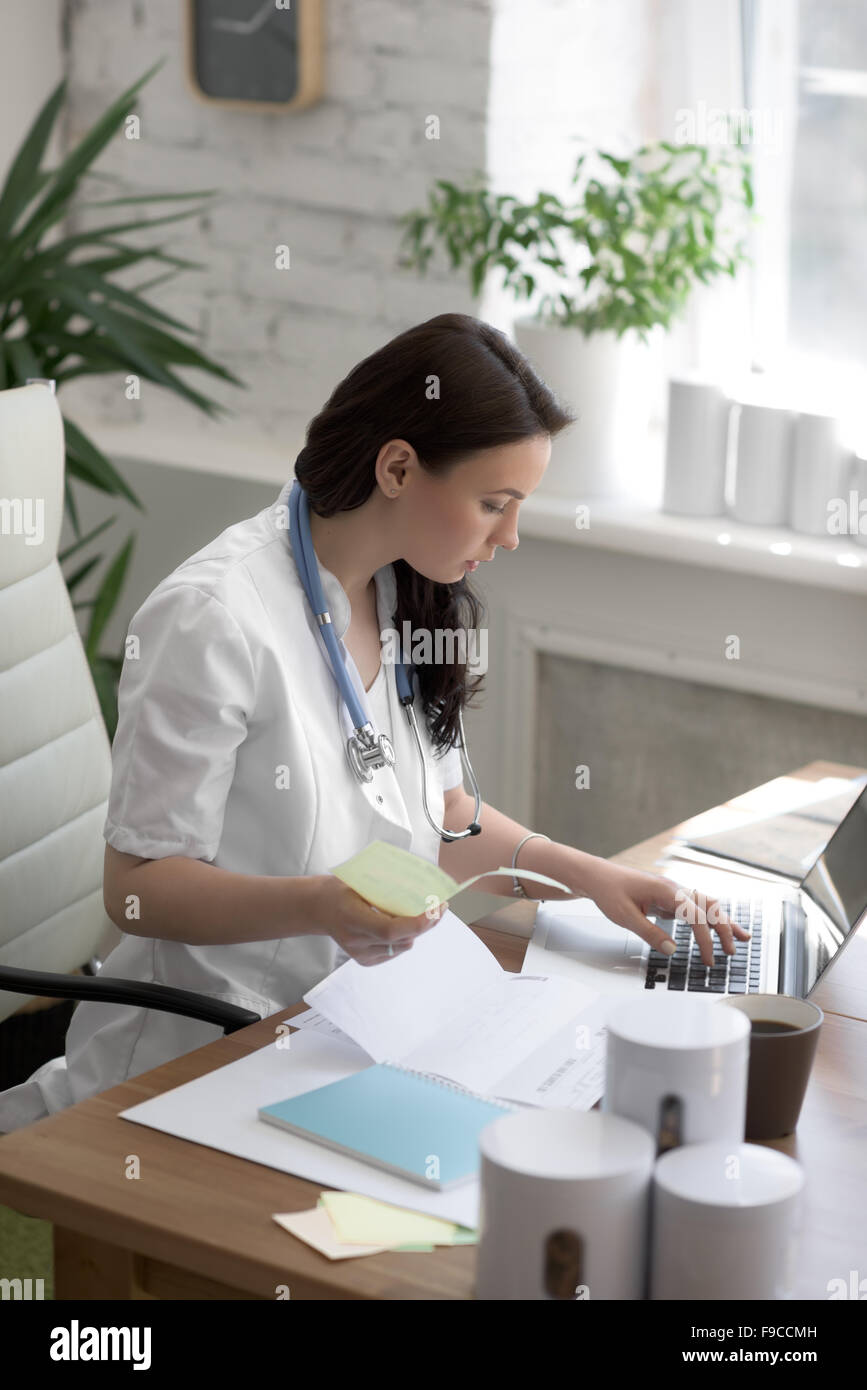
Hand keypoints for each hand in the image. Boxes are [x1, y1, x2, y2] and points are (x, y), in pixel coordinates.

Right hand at [311, 875, 448, 966]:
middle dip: (426, 924)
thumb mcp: (360, 881)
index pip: (390, 930)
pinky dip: (405, 937)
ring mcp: (360, 954)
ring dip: (416, 931)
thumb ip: (386, 889)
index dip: (417, 923)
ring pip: (403, 946)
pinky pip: (395, 951)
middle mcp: (356, 941)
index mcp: (352, 918)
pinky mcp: (365, 961)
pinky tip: (403, 924)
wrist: (318, 908)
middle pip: (402, 940)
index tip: (435, 908)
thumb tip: (421, 887)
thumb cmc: (341, 889)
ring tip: (422, 913)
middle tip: (439, 906)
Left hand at [577, 859, 749, 967]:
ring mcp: (675, 892)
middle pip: (711, 906)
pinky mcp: (670, 897)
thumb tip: (672, 950)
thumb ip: (650, 934)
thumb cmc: (609, 892)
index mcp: (667, 891)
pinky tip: (718, 929)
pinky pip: (697, 907)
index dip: (705, 940)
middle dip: (725, 929)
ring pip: (708, 904)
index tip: (708, 960)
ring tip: (741, 937)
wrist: (598, 876)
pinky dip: (710, 918)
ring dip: (724, 921)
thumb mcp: (625, 917)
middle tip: (733, 951)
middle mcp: (675, 888)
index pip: (696, 916)